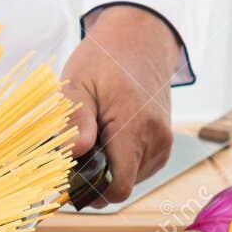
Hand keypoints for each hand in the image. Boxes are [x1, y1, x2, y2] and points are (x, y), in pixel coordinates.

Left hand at [61, 5, 181, 202]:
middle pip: (121, 186)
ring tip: (95, 135)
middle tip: (76, 148)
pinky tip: (109, 136)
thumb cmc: (103, 59)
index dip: (89, 192)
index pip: (118, 188)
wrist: (140, 40)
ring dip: (107, 169)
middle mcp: (156, 140)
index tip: (67, 178)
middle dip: (94, 178)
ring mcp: (164, 144)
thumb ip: (75, 118)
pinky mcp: (164, 145)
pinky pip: (138, 169)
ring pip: (129, 180)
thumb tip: (74, 152)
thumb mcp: (77, 82)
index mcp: (134, 127)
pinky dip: (119, 162)